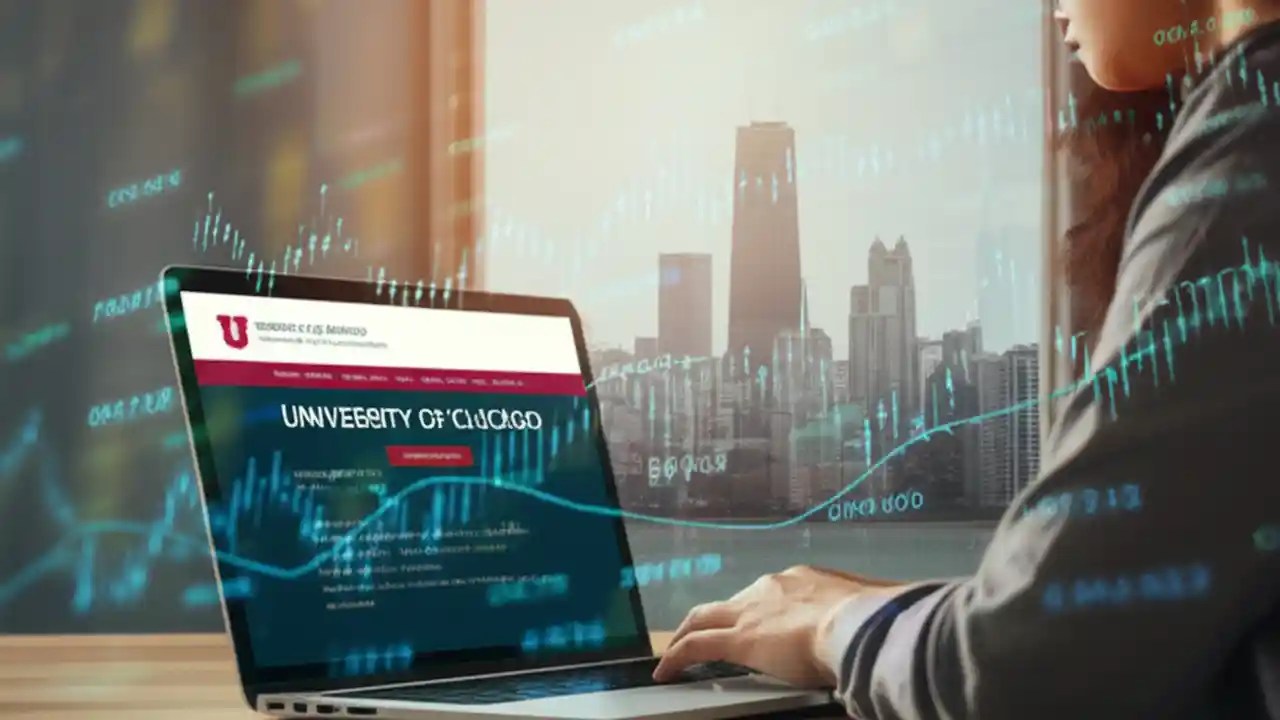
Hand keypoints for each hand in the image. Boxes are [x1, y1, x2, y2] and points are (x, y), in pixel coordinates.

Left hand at [652, 565, 898, 686]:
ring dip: (689, 633)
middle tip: (700, 633)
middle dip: (713, 617)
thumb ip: (868, 615)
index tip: (758, 623)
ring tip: (677, 651)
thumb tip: (893, 617)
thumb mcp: (872, 608)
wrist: (860, 623)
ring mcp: (751, 612)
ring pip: (705, 618)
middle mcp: (770, 589)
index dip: (757, 609)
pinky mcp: (738, 640)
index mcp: (802, 581)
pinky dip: (677, 657)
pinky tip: (666, 671)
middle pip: (730, 603)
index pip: (769, 594)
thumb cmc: (875, 617)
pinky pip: (696, 646)